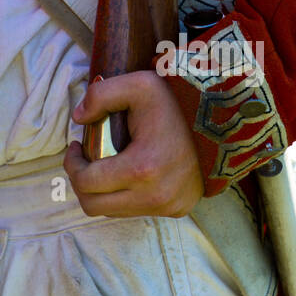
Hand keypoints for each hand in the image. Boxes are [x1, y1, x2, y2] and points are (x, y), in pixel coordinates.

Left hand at [65, 70, 204, 217]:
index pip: (85, 182)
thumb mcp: (139, 84)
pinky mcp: (177, 210)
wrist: (223, 121)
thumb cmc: (178, 102)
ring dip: (103, 190)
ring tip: (107, 165)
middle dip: (81, 182)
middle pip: (93, 206)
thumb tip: (78, 119)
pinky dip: (126, 195)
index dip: (72, 164)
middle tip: (84, 160)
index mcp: (141, 168)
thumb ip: (101, 95)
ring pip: (113, 211)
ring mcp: (167, 206)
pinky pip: (138, 211)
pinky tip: (132, 173)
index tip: (75, 146)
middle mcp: (154, 196)